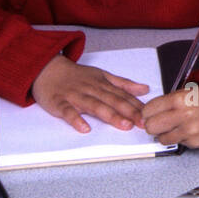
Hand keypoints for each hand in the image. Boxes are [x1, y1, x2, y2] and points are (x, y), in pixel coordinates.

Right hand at [32, 56, 149, 133]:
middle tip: (142, 123)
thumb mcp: (103, 76)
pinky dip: (76, 119)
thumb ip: (124, 84)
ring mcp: (76, 96)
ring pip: (95, 106)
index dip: (137, 106)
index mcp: (103, 84)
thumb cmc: (76, 76)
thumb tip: (145, 89)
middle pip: (113, 101)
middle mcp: (92, 89)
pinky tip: (85, 128)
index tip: (150, 115)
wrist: (48, 68)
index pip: (123, 96)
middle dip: (129, 112)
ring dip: (110, 115)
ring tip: (123, 125)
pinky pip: (68, 112)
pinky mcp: (60, 102)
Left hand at [141, 77, 198, 148]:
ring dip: (166, 133)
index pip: (148, 110)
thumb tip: (150, 115)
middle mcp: (185, 116)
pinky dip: (182, 138)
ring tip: (177, 126)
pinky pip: (179, 143)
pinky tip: (192, 129)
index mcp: (180, 99)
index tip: (150, 113)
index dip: (147, 112)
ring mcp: (191, 131)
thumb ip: (168, 102)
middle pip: (151, 127)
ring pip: (162, 139)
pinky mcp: (197, 143)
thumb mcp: (188, 91)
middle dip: (153, 125)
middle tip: (159, 122)